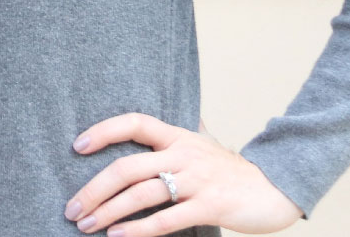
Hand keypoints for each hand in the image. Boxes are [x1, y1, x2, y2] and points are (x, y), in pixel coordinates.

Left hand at [63, 112, 301, 235]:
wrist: (277, 188)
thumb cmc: (233, 171)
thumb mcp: (205, 144)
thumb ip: (180, 136)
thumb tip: (159, 125)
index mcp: (178, 136)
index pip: (135, 123)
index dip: (103, 131)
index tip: (77, 146)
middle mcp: (184, 155)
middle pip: (128, 167)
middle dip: (94, 189)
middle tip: (72, 208)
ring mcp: (196, 181)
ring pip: (141, 194)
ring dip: (108, 211)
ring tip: (86, 225)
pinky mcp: (209, 207)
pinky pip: (166, 219)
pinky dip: (138, 229)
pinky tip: (117, 236)